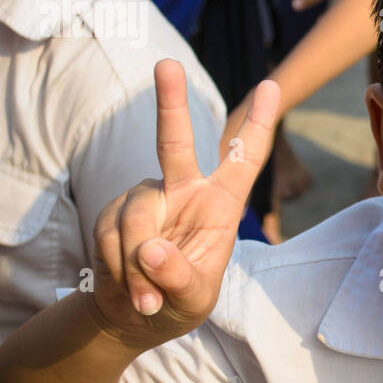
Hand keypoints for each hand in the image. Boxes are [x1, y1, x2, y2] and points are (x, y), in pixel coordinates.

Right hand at [89, 60, 278, 342]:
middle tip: (166, 65)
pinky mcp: (113, 212)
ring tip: (146, 298)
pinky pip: (109, 236)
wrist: (133, 317)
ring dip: (136, 266)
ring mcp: (145, 198)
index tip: (272, 86)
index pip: (242, 159)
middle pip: (175, 143)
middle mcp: (182, 190)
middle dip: (170, 103)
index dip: (257, 125)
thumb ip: (178, 276)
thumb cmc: (180, 301)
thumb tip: (150, 249)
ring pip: (136, 218)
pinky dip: (117, 269)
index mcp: (219, 203)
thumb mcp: (193, 297)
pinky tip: (128, 289)